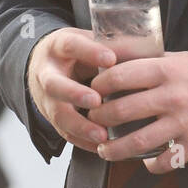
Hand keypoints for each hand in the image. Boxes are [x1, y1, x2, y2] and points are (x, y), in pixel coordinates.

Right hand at [26, 27, 116, 152]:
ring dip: (80, 126)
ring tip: (101, 135)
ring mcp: (46, 98)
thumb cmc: (74, 52)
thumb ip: (109, 45)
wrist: (44, 64)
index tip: (110, 59)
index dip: (89, 52)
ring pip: (58, 114)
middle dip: (74, 94)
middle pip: (54, 84)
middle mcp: (47, 73)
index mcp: (58, 46)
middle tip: (97, 101)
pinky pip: (64, 133)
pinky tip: (101, 147)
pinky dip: (83, 141)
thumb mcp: (87, 40)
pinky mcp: (52, 118)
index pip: (71, 46)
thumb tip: (143, 49)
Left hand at [87, 50, 187, 172]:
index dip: (99, 85)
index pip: (119, 76)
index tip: (94, 90)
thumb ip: (157, 62)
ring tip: (104, 149)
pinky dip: (152, 164)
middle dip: (100, 118)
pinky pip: (165, 161)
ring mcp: (183, 123)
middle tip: (94, 120)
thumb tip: (127, 60)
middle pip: (120, 111)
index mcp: (166, 70)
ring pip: (136, 142)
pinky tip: (147, 161)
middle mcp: (171, 96)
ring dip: (114, 148)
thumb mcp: (187, 58)